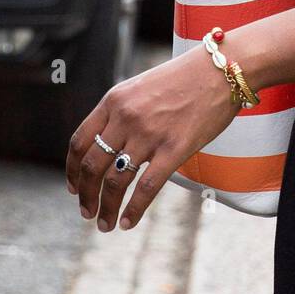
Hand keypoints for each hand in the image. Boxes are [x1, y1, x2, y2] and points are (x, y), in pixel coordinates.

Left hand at [65, 43, 240, 231]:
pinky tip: (128, 222)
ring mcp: (149, 133)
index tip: (74, 188)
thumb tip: (110, 145)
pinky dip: (133, 210)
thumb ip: (123, 112)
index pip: (79, 142)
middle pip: (91, 166)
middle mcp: (126, 117)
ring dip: (106, 208)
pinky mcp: (174, 148)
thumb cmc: (185, 78)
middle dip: (86, 196)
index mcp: (114, 100)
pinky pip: (146, 188)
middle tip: (87, 212)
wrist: (222, 69)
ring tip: (105, 224)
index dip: (73, 170)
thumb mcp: (142, 87)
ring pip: (114, 182)